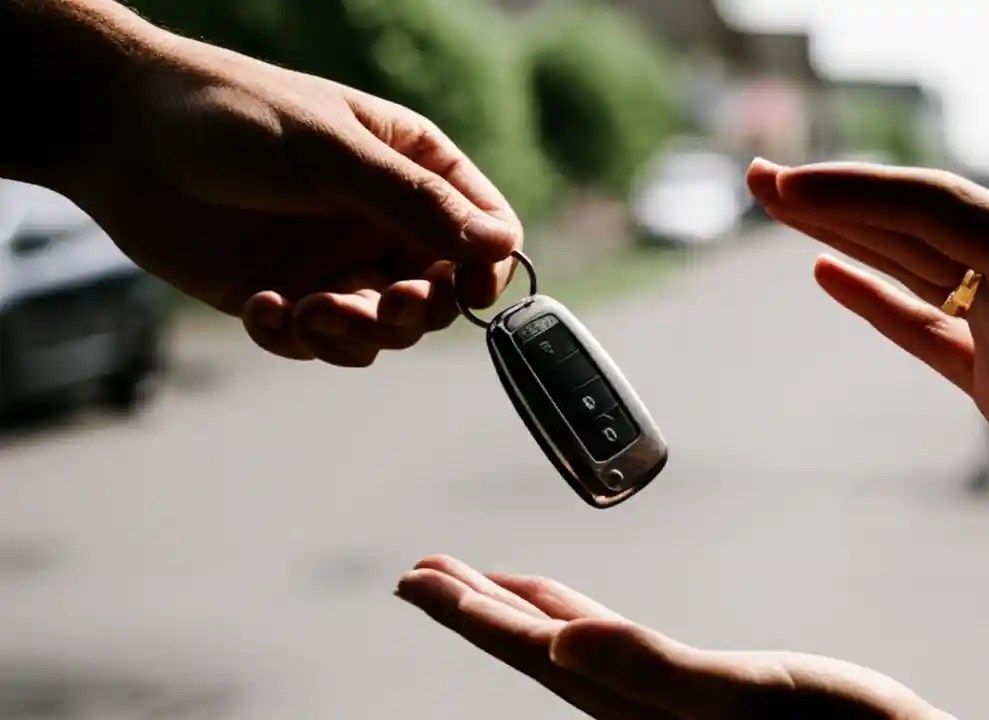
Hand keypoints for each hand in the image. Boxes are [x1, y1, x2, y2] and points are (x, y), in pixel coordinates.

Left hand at [65, 22, 521, 366]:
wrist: (121, 136)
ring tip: (306, 309)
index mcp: (411, 168)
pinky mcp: (284, 294)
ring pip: (380, 331)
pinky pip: (316, 341)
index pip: (483, 232)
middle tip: (381, 305)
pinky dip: (294, 336)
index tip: (467, 293)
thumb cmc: (235, 119)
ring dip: (351, 332)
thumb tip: (505, 245)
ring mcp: (334, 261)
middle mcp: (380, 221)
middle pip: (438, 295)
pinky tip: (260, 305)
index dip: (485, 270)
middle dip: (412, 311)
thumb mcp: (335, 155)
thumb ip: (420, 203)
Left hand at [395, 556, 950, 719]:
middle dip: (473, 610)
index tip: (413, 578)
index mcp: (631, 705)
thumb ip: (649, 673)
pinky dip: (582, 620)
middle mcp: (634, 704)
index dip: (467, 614)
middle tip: (418, 573)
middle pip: (534, 649)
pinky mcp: (699, 689)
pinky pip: (619, 646)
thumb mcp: (738, 700)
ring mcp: (663, 698)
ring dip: (516, 612)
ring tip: (475, 584)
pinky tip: (570, 615)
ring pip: (569, 644)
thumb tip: (558, 645)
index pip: (528, 652)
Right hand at [747, 159, 988, 603]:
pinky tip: (830, 275)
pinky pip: (921, 325)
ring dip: (843, 233)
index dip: (862, 195)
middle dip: (835, 197)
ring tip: (780, 207)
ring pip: (911, 264)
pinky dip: (872, 298)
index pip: (941, 213)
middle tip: (760, 180)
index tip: (791, 189)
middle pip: (914, 223)